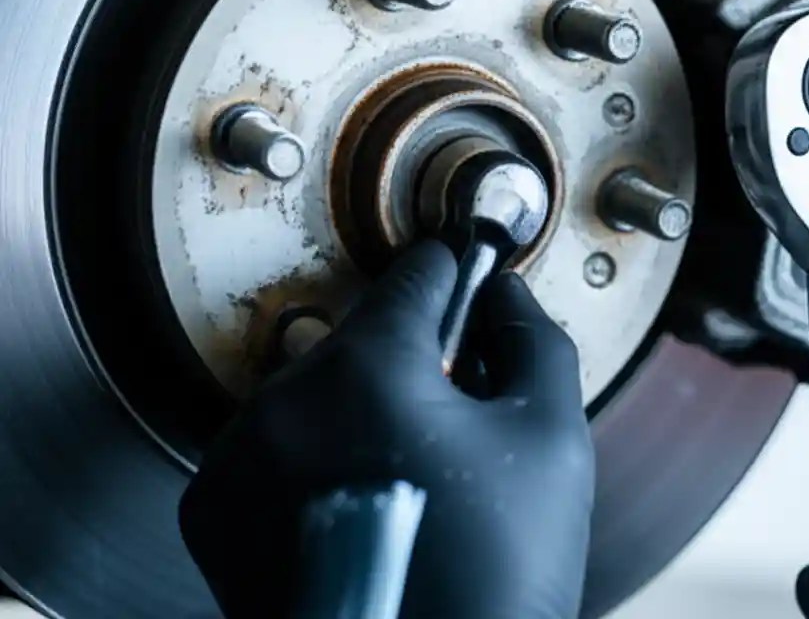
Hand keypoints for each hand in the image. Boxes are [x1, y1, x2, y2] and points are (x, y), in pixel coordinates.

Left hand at [179, 241, 594, 618]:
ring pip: (315, 393)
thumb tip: (505, 299)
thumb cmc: (491, 579)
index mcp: (366, 370)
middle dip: (415, 361)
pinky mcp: (216, 513)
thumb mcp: (550, 441)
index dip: (457, 272)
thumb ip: (533, 342)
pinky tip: (367, 501)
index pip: (414, 277)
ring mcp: (239, 460)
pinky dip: (315, 459)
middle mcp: (284, 403)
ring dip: (361, 409)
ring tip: (415, 475)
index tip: (469, 274)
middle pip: (363, 338)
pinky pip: (274, 449)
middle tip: (463, 417)